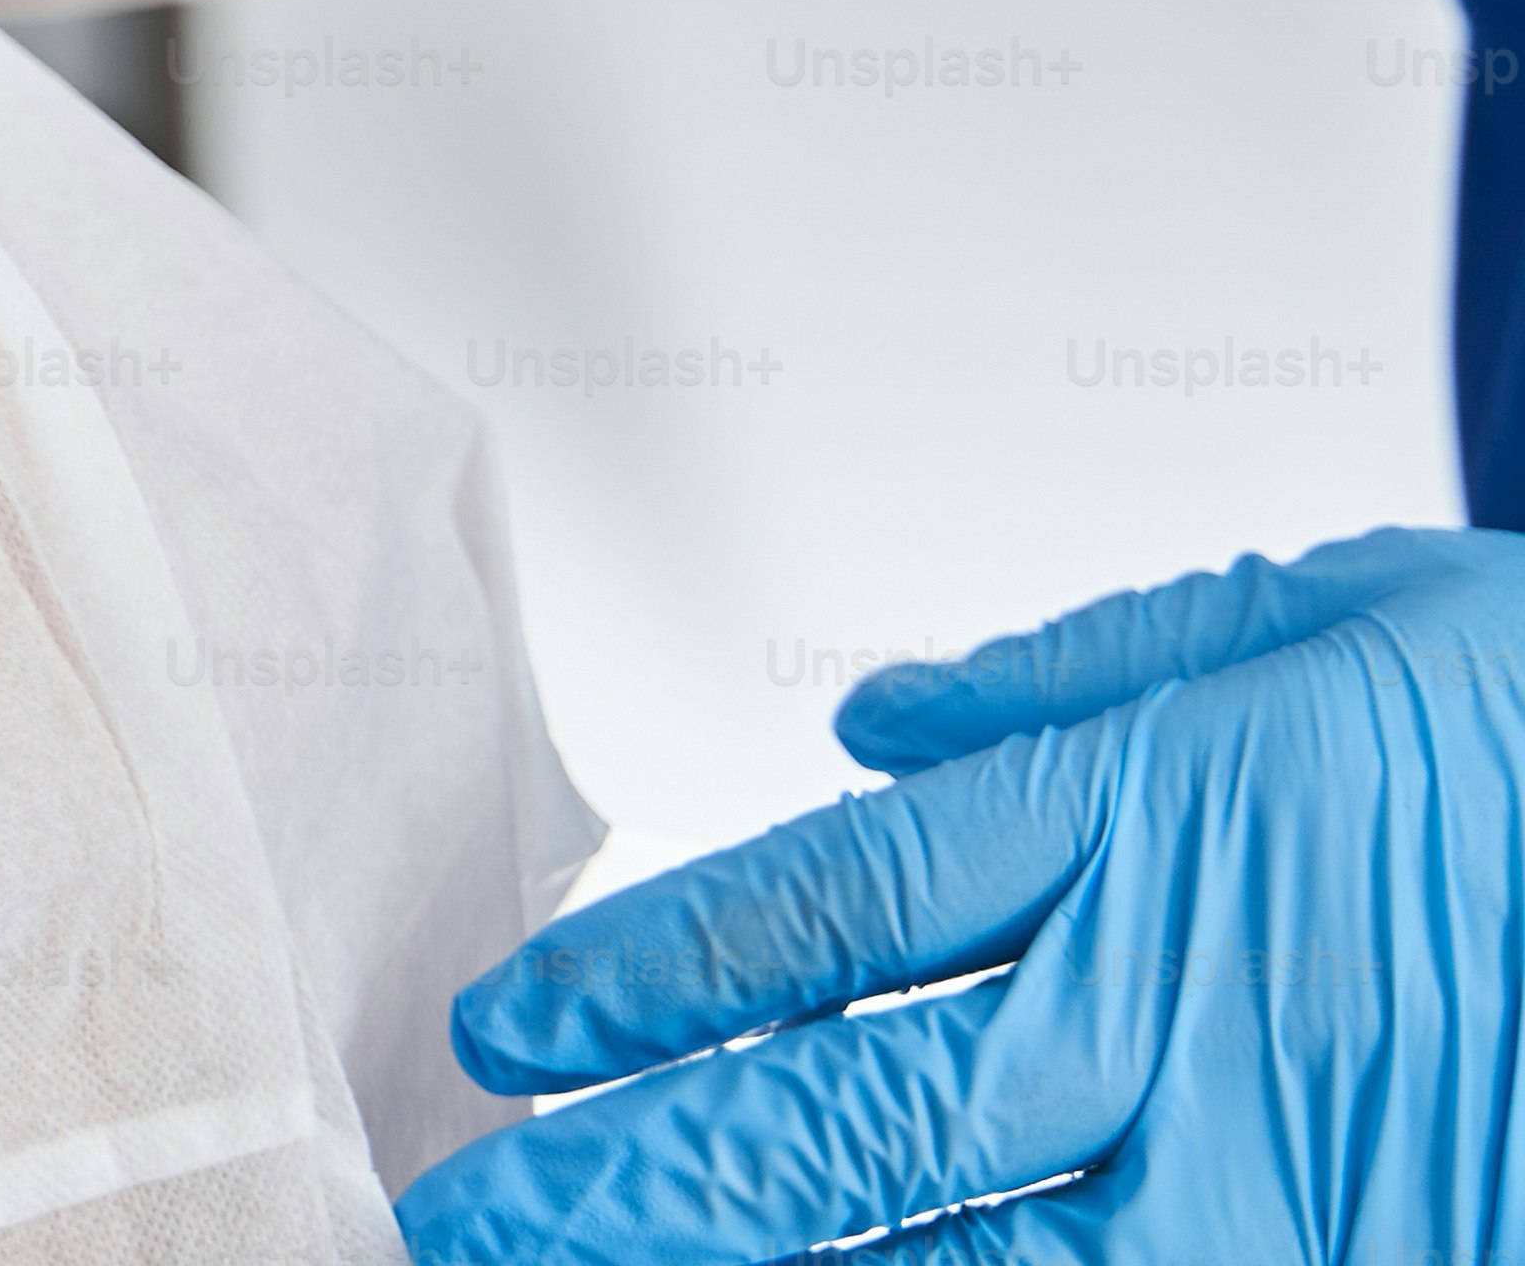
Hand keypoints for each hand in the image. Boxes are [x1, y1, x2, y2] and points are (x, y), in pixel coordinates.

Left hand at [400, 526, 1524, 1260]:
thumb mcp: (1338, 621)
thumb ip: (1093, 675)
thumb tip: (887, 717)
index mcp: (1157, 829)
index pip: (829, 919)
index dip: (647, 975)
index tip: (514, 1023)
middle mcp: (1186, 1011)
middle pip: (847, 1125)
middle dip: (628, 1184)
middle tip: (457, 1215)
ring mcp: (1278, 1169)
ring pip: (950, 1264)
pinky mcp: (1364, 1257)